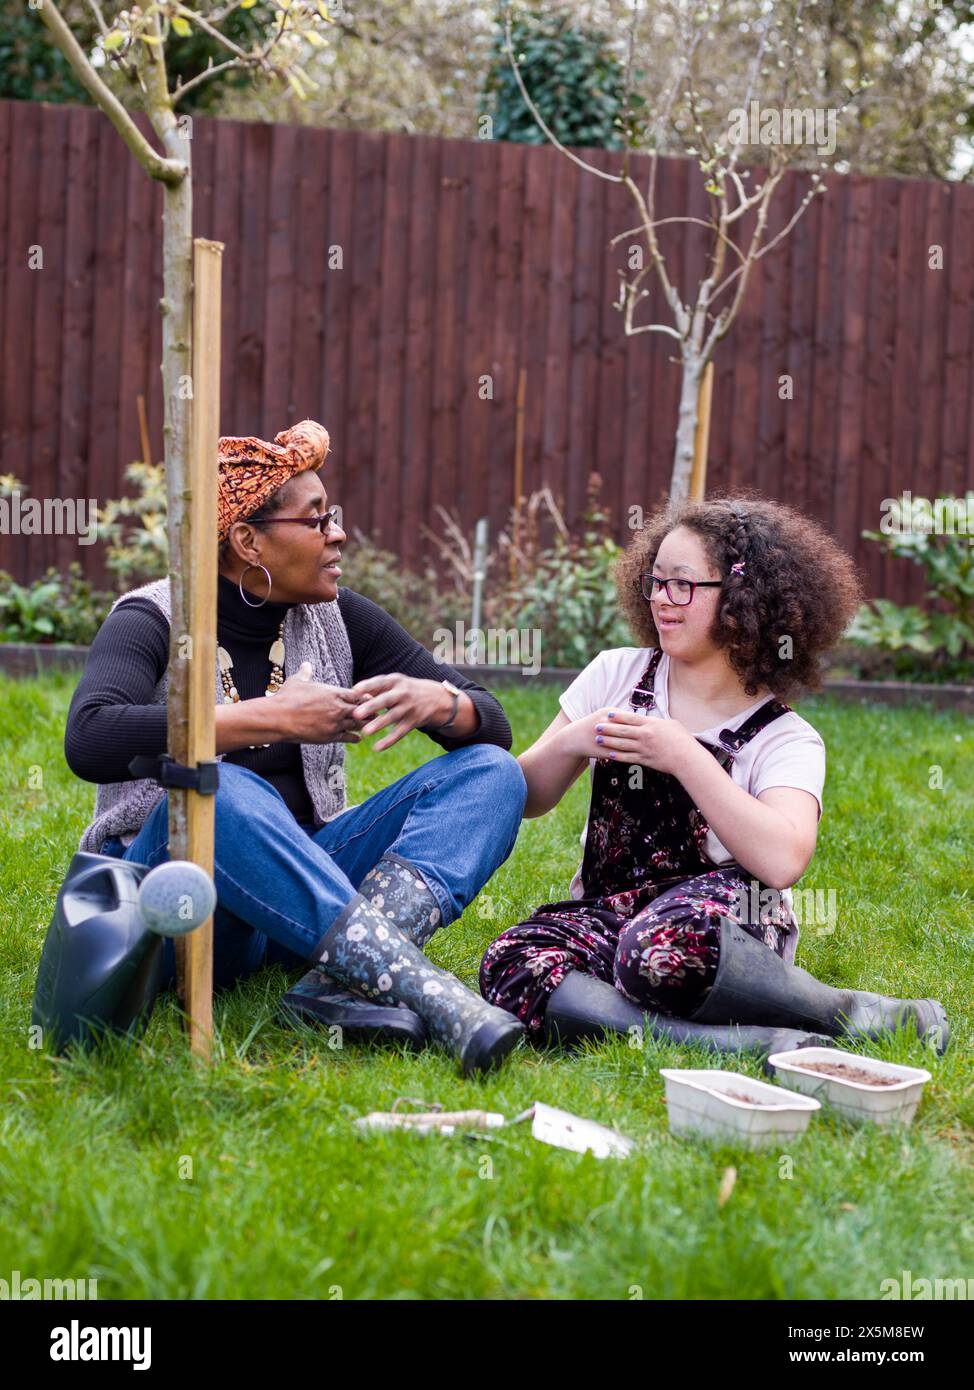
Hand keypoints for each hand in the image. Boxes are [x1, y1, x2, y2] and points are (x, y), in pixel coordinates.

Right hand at [273, 662, 364, 743]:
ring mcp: (335, 723)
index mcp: (333, 693)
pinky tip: (358, 738)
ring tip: (369, 724)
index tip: (368, 698)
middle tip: (376, 712)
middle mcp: (337, 708)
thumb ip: (305, 673)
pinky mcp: (329, 737)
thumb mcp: (297, 681)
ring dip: (363, 724)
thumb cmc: (286, 698)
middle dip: (368, 711)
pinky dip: (354, 737)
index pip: (357, 694)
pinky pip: (348, 738)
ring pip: (357, 724)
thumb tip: (305, 665)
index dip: (364, 697)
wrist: (278, 718)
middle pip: (361, 710)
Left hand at [349, 674, 453, 751]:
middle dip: (371, 707)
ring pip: (392, 717)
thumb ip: (376, 688)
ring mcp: (409, 708)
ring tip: (365, 732)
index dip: (368, 686)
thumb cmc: (406, 689)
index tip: (355, 690)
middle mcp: (403, 694)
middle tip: (356, 714)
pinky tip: (377, 748)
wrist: (437, 698)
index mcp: (396, 681)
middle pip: (385, 700)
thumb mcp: (395, 682)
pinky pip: (400, 732)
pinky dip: (389, 741)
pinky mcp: (413, 722)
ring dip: (379, 724)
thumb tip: (354, 695)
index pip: (380, 682)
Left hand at [565, 707, 697, 774]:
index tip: (608, 714)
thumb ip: (660, 722)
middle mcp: (645, 735)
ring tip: (598, 739)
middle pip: (622, 730)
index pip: (631, 718)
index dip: (618, 716)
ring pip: (622, 744)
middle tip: (596, 726)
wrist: (687, 758)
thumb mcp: (673, 724)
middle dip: (608, 728)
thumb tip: (655, 720)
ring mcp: (644, 748)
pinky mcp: (645, 760)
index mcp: (652, 724)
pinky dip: (618, 756)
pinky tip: (609, 754)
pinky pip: (628, 757)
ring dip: (609, 741)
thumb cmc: (684, 740)